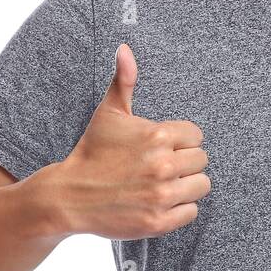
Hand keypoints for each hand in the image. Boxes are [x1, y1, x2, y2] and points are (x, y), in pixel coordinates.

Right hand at [44, 43, 211, 238]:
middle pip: (202, 160)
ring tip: (162, 184)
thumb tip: (125, 49)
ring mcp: (162, 195)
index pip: (196, 136)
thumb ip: (124, 81)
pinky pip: (192, 212)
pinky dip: (180, 209)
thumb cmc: (92, 152)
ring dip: (186, 186)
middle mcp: (163, 165)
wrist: (69, 196)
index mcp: (157, 135)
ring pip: (201, 185)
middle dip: (184, 162)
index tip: (162, 147)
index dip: (181, 141)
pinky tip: (160, 202)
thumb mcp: (109, 114)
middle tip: (160, 167)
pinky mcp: (159, 222)